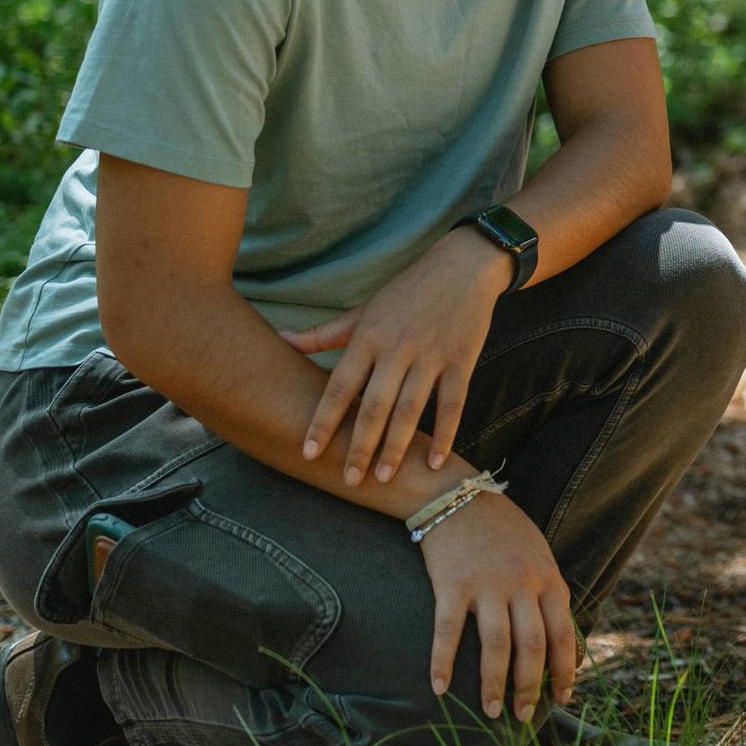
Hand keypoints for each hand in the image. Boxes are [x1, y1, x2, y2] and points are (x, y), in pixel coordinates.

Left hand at [285, 230, 510, 483]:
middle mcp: (397, 349)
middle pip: (374, 405)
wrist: (462, 266)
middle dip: (360, 445)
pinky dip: (445, 434)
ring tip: (383, 477)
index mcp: (368, 337)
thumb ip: (326, 333)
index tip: (309, 452)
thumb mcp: (364, 309)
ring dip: (396, 446)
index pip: (340, 386)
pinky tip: (434, 462)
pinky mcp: (461, 361)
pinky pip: (453, 404)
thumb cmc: (408, 290)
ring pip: (411, 409)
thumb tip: (283, 339)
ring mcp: (431, 356)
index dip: (323, 420)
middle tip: (349, 479)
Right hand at [417, 490, 577, 720]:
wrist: (458, 497)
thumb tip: (561, 640)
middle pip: (532, 646)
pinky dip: (443, 662)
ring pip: (496, 646)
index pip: (563, 634)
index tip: (563, 698)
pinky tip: (439, 688)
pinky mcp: (452, 585)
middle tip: (523, 716)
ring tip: (490, 712)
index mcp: (548, 578)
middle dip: (530, 686)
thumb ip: (547, 593)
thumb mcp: (539, 554)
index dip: (565, 671)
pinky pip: (449, 631)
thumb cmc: (502, 530)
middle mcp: (521, 584)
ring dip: (493, 684)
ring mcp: (487, 584)